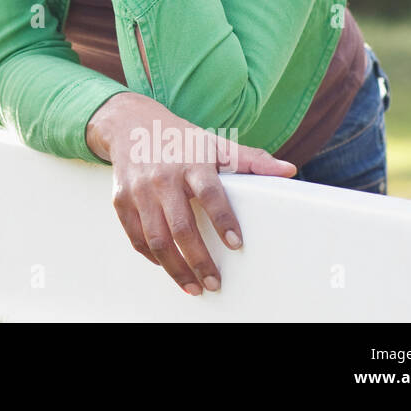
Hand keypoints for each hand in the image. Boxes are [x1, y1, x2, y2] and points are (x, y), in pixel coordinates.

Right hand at [86, 91, 297, 295]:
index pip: (210, 194)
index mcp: (192, 163)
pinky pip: (136, 236)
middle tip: (214, 282)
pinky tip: (166, 266)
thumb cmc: (180, 139)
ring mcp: (139, 190)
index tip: (236, 244)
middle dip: (199, 260)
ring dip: (175, 267)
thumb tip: (288, 170)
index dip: (223, 219)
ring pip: (156, 238)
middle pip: (181, 226)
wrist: (131, 123)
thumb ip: (251, 160)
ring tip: (193, 286)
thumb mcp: (215, 144)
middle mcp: (163, 177)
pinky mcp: (121, 199)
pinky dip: (151, 256)